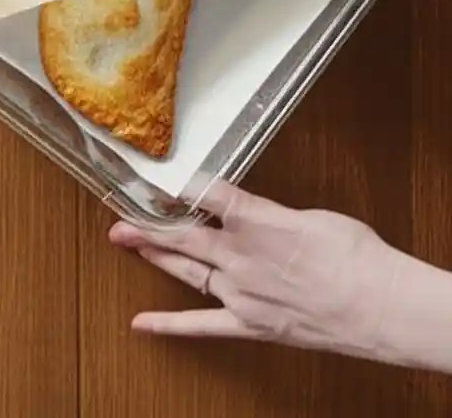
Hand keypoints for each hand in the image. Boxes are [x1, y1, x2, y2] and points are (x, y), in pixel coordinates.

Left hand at [109, 180, 451, 372]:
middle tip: (120, 217)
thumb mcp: (314, 217)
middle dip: (148, 224)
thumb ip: (274, 216)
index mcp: (256, 221)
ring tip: (127, 242)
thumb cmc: (358, 258)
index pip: (207, 194)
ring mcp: (240, 292)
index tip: (161, 178)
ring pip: (187, 271)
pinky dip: (169, 325)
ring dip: (155, 256)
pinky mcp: (249, 322)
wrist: (382, 307)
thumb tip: (256, 215)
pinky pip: (201, 325)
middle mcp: (239, 255)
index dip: (183, 185)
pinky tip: (141, 323)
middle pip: (183, 235)